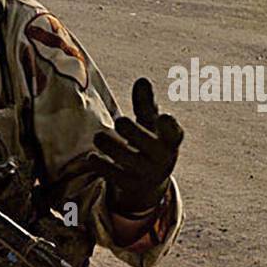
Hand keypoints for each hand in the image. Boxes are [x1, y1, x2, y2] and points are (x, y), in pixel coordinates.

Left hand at [91, 78, 182, 216]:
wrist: (149, 182)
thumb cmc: (149, 142)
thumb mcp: (150, 124)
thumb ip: (146, 103)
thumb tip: (142, 81)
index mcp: (170, 140)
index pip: (174, 133)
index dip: (170, 126)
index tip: (164, 117)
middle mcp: (162, 158)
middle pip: (148, 144)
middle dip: (132, 131)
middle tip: (120, 121)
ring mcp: (147, 173)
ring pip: (127, 159)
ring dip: (110, 145)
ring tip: (99, 137)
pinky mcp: (131, 185)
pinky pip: (113, 174)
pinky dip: (100, 164)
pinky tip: (92, 157)